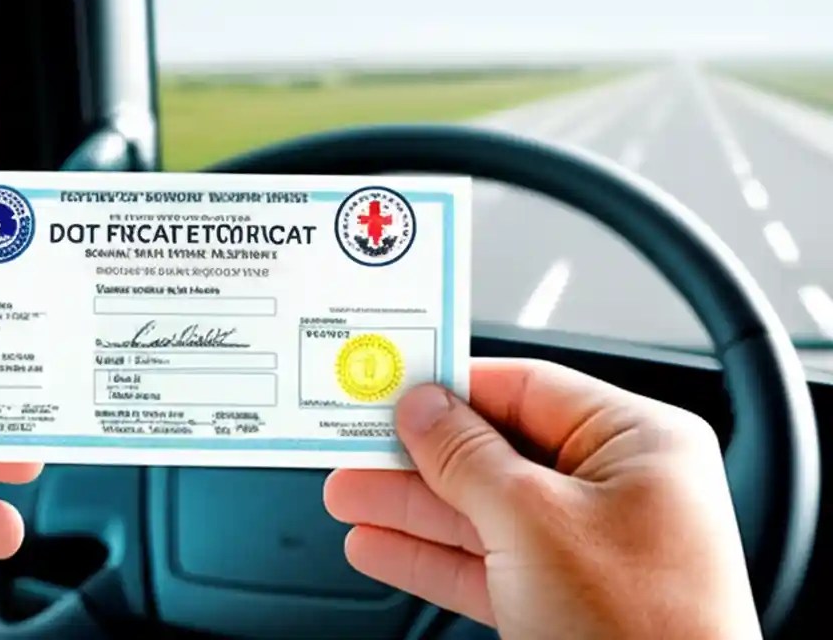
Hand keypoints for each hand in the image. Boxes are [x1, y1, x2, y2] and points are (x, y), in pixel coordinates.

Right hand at [324, 359, 761, 639]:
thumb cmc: (650, 630)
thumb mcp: (535, 521)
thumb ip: (467, 458)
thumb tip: (424, 409)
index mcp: (640, 444)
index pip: (527, 389)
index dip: (453, 387)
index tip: (391, 386)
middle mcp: (619, 490)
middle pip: (495, 451)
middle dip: (417, 455)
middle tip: (355, 445)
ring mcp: (591, 549)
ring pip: (481, 511)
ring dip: (411, 507)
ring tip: (350, 494)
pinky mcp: (566, 601)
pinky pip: (486, 563)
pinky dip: (432, 556)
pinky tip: (381, 544)